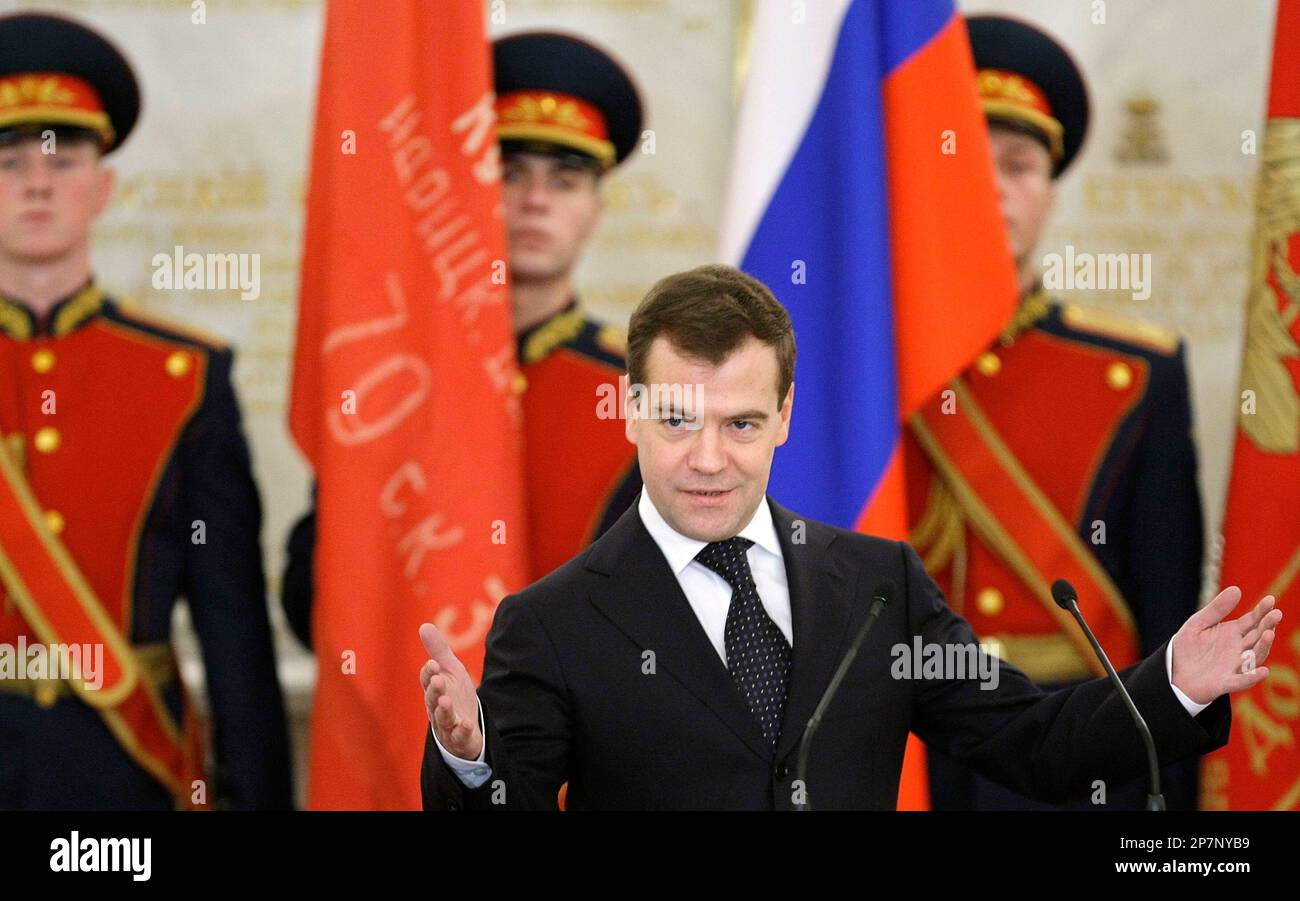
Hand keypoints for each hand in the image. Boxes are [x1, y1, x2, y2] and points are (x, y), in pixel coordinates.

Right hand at [418, 622, 483, 759]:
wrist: (465, 729)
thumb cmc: (455, 696)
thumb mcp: (450, 671)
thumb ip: (438, 651)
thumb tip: (424, 625)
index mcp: (434, 690)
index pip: (427, 680)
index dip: (429, 673)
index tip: (433, 664)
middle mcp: (437, 708)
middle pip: (432, 699)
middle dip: (434, 690)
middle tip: (437, 680)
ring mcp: (447, 724)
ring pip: (442, 718)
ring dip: (443, 710)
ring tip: (445, 701)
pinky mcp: (459, 738)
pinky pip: (459, 736)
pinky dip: (461, 731)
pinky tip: (466, 724)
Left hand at [1171, 586, 1282, 705]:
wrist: (1173, 674)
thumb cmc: (1188, 648)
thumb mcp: (1198, 624)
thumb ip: (1216, 609)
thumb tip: (1236, 589)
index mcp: (1233, 633)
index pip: (1252, 621)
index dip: (1262, 611)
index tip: (1270, 599)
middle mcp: (1239, 649)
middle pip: (1257, 636)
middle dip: (1267, 625)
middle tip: (1276, 614)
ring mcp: (1235, 666)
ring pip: (1255, 657)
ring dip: (1263, 647)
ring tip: (1268, 634)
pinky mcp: (1226, 682)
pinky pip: (1242, 681)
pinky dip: (1252, 677)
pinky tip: (1263, 671)